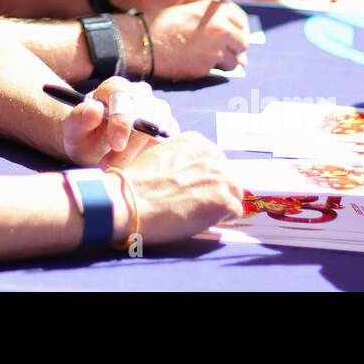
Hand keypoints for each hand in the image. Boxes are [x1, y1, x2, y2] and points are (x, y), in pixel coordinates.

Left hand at [62, 77, 178, 167]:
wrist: (94, 147)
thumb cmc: (83, 136)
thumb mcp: (73, 130)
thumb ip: (79, 118)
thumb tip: (94, 109)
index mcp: (115, 88)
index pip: (123, 95)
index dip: (122, 120)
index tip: (115, 144)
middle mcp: (140, 94)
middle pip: (146, 113)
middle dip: (131, 144)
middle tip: (112, 165)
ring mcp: (157, 110)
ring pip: (161, 129)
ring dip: (142, 153)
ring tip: (120, 168)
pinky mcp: (168, 128)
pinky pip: (170, 142)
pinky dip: (154, 158)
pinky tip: (136, 167)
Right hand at [122, 131, 243, 242]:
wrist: (128, 201)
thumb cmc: (135, 183)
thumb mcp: (159, 156)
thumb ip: (180, 160)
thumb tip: (189, 175)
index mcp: (195, 141)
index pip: (214, 161)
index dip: (204, 177)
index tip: (193, 188)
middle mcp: (212, 155)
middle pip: (227, 176)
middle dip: (215, 190)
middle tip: (194, 204)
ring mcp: (220, 177)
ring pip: (235, 194)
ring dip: (220, 204)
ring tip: (197, 214)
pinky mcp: (223, 201)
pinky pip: (234, 213)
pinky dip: (219, 220)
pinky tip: (199, 221)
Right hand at [147, 0, 250, 78]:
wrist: (144, 40)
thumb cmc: (162, 25)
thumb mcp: (190, 12)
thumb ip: (212, 20)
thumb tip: (233, 35)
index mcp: (216, 9)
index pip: (242, 21)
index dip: (238, 31)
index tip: (233, 38)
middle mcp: (221, 25)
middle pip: (242, 42)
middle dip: (234, 48)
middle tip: (222, 53)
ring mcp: (217, 45)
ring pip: (236, 59)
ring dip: (226, 62)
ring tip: (208, 59)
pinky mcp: (210, 62)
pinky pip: (222, 70)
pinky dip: (214, 69)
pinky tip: (199, 64)